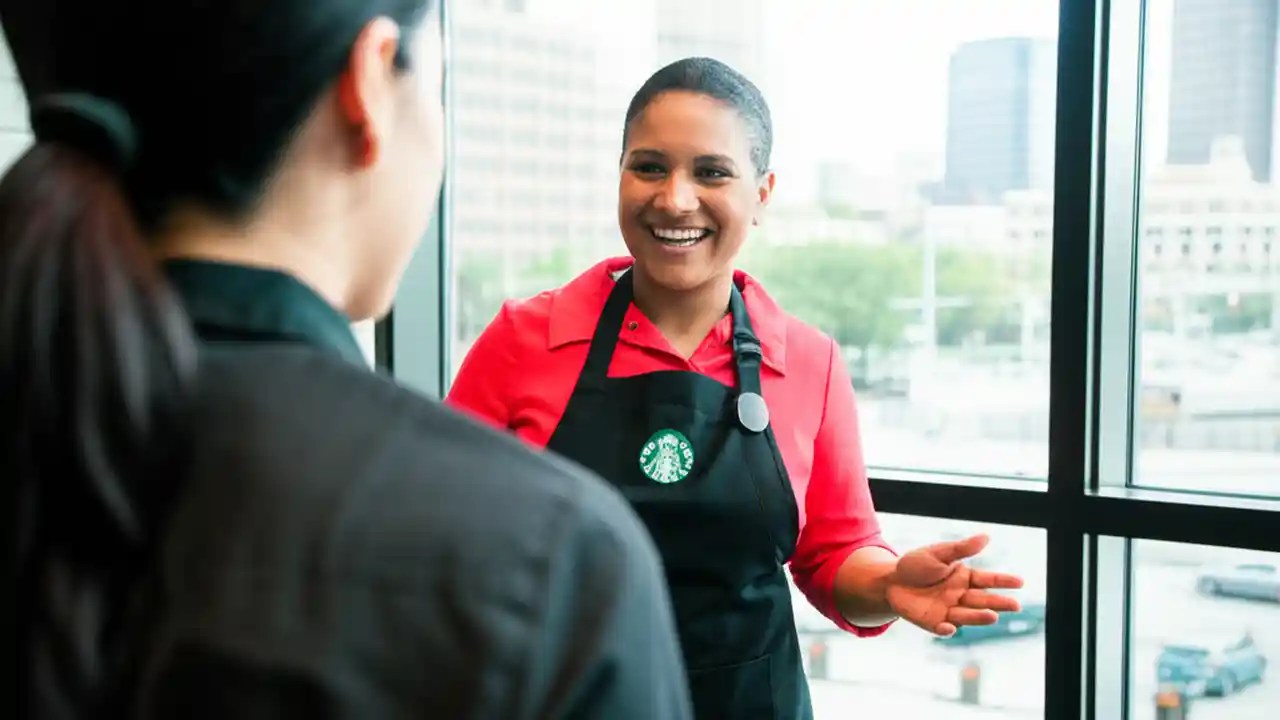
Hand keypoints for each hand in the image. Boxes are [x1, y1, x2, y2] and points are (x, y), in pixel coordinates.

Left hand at [885, 533, 1023, 636]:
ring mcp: (948, 611)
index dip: (1003, 581)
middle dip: (999, 603)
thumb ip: (960, 549)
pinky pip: (941, 628)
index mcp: (964, 578)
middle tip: (1015, 605)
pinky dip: (946, 629)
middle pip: (982, 600)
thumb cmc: (915, 565)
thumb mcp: (938, 553)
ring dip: (979, 617)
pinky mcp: (932, 623)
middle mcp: (960, 596)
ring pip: (967, 615)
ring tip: (993, 617)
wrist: (889, 581)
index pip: (987, 579)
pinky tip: (950, 627)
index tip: (1020, 582)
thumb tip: (986, 537)